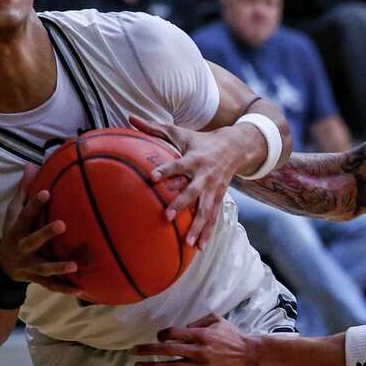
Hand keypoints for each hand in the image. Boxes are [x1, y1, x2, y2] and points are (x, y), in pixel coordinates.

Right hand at [0, 165, 79, 293]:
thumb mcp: (13, 214)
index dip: (34, 204)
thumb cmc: (13, 233)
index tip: (46, 192)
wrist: (3, 267)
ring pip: (44, 267)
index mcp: (16, 230)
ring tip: (74, 265)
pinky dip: (65, 288)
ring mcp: (29, 266)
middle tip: (62, 224)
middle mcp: (22, 248)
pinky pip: (51, 285)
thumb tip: (30, 165)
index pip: (24, 215)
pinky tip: (80, 289)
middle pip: (33, 241)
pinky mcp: (37, 279)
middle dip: (45, 233)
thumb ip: (23, 192)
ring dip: (58, 267)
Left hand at [132, 316, 259, 365]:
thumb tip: (182, 329)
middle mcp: (198, 351)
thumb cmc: (233, 337)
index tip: (158, 337)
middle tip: (133, 351)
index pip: (174, 334)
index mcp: (201, 335)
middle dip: (148, 350)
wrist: (250, 356)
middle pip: (167, 350)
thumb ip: (199, 321)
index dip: (162, 334)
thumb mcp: (218, 320)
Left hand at [135, 112, 248, 249]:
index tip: (153, 177)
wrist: (235, 147)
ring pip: (206, 210)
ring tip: (188, 243)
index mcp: (194, 158)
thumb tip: (130, 117)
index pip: (178, 165)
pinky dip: (207, 233)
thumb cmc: (201, 140)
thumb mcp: (180, 132)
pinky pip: (213, 218)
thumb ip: (154, 128)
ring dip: (198, 227)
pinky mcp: (219, 199)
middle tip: (167, 216)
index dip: (166, 170)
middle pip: (193, 192)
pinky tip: (199, 248)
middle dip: (182, 204)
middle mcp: (205, 176)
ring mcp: (214, 189)